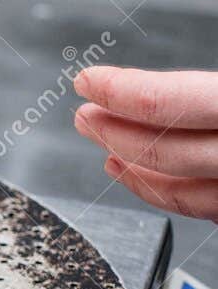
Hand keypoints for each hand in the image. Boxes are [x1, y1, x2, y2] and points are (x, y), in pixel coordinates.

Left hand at [74, 66, 217, 220]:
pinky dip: (161, 191)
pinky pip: (198, 207)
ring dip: (129, 168)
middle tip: (85, 117)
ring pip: (175, 191)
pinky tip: (139, 174)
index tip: (88, 81)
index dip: (116, 91)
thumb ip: (203, 88)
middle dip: (111, 132)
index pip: (165, 102)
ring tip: (104, 146)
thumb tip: (143, 83)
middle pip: (161, 151)